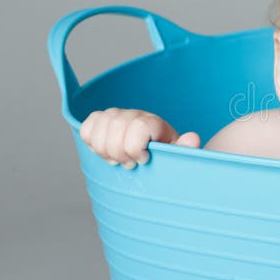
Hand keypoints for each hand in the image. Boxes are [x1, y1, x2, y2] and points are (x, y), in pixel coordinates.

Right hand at [79, 108, 200, 169]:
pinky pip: (86, 127)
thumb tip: (192, 138)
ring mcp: (116, 116)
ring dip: (104, 150)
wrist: (153, 154)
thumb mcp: (178, 156)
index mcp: (154, 122)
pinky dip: (91, 143)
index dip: (136, 148)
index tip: (143, 160)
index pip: (139, 126)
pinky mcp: (101, 121)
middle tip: (129, 164)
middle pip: (116, 127)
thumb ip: (185, 148)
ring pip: (99, 126)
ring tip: (117, 160)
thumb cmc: (164, 157)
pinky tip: (105, 152)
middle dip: (119, 152)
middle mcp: (134, 115)